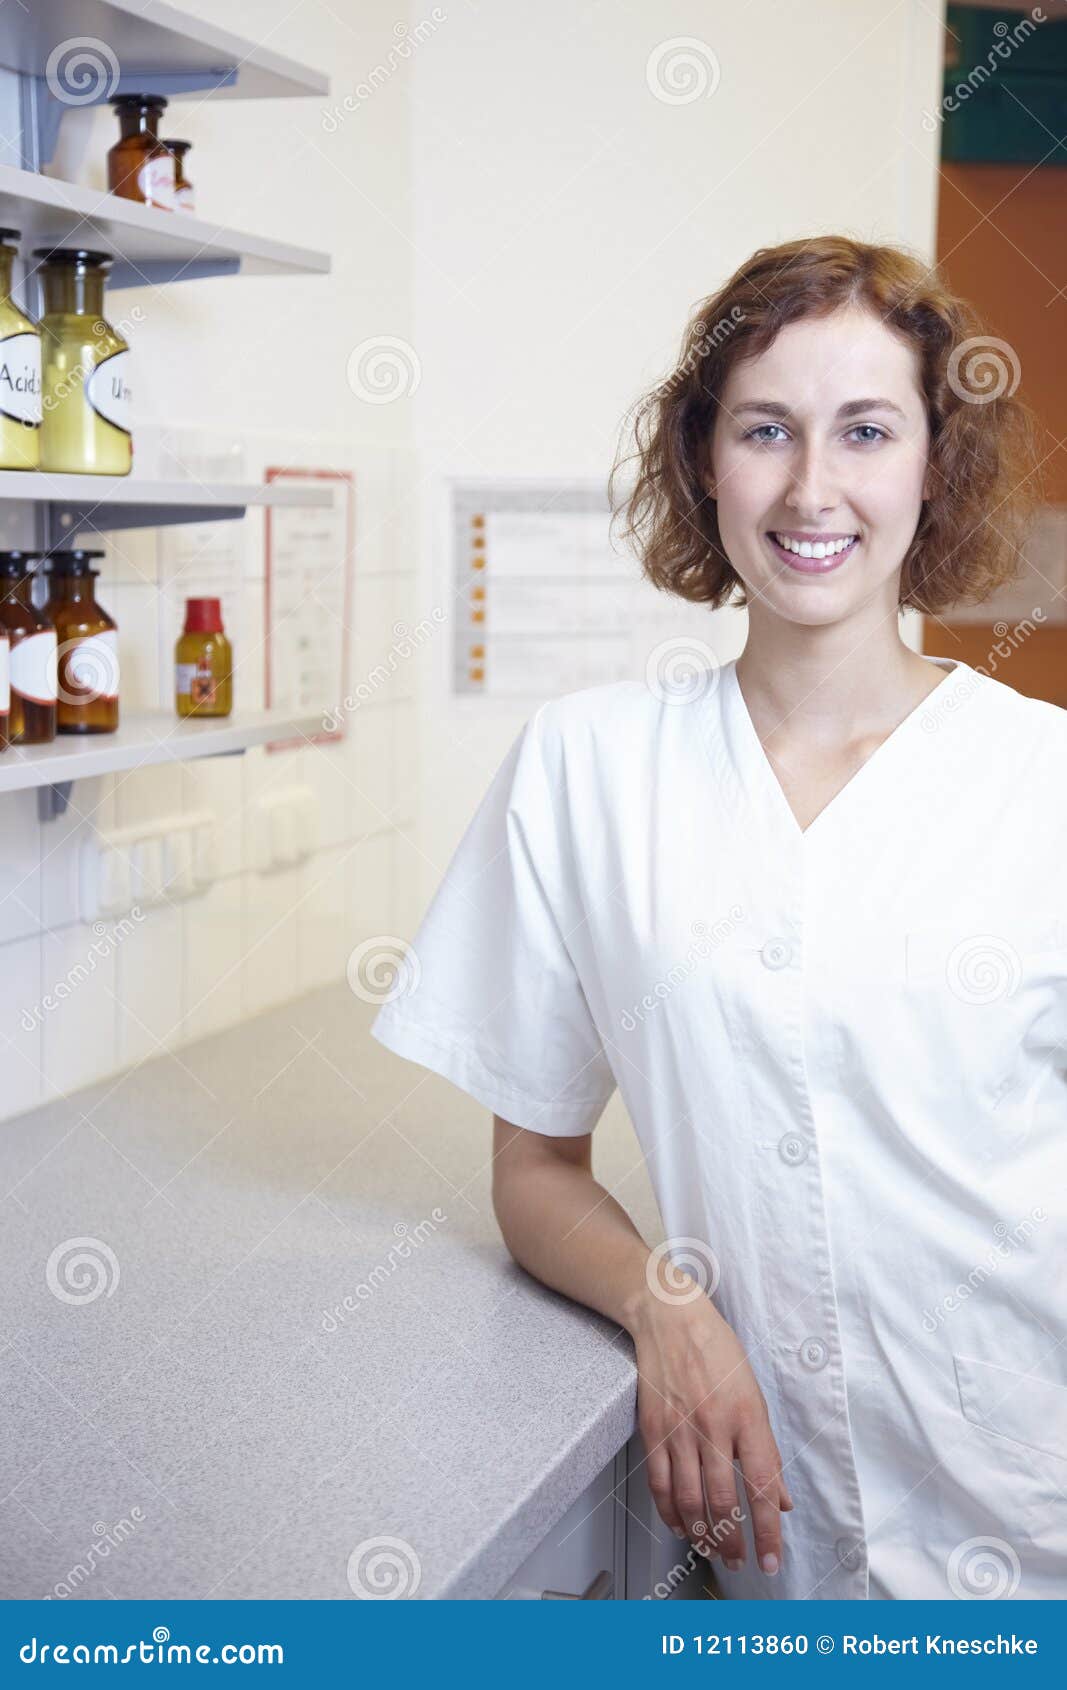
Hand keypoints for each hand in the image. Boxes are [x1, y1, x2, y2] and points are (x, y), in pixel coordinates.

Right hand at [628, 1279, 792, 1575]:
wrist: (670, 1319)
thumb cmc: (718, 1352)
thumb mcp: (754, 1395)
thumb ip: (766, 1450)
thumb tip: (781, 1499)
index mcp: (747, 1416)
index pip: (761, 1486)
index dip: (767, 1530)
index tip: (771, 1559)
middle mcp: (714, 1425)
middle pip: (722, 1500)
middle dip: (732, 1541)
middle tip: (738, 1561)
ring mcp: (680, 1428)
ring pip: (689, 1499)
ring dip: (702, 1534)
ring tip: (712, 1550)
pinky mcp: (653, 1429)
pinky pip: (660, 1483)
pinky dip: (669, 1511)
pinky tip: (680, 1525)